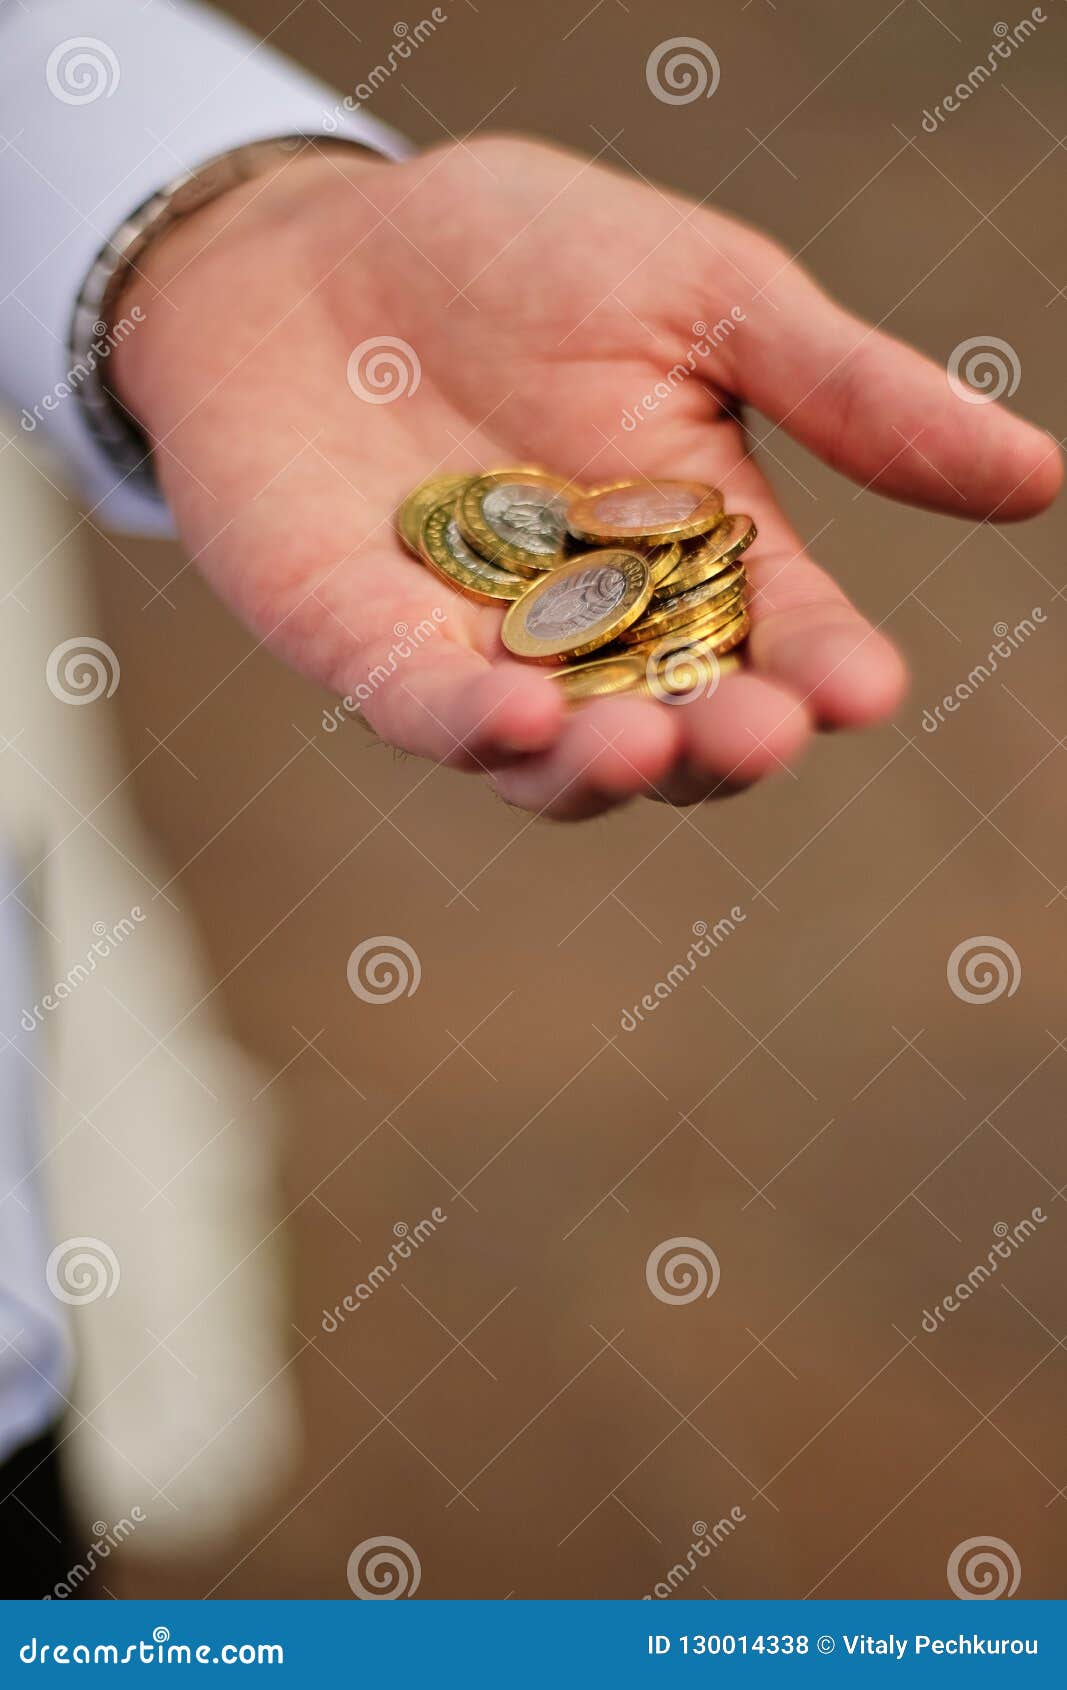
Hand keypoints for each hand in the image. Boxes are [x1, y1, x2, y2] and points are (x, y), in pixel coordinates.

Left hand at [113, 137, 1060, 818]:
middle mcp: (604, 628)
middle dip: (725, 742)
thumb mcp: (707, 297)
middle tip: (760, 733)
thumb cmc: (524, 256)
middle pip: (683, 724)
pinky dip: (470, 728)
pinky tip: (515, 719)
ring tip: (643, 742)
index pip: (785, 633)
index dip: (826, 670)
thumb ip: (850, 393)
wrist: (318, 241)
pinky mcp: (372, 652)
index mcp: (704, 549)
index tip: (866, 688)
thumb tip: (1040, 475)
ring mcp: (487, 653)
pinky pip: (425, 715)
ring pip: (560, 757)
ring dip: (607, 766)